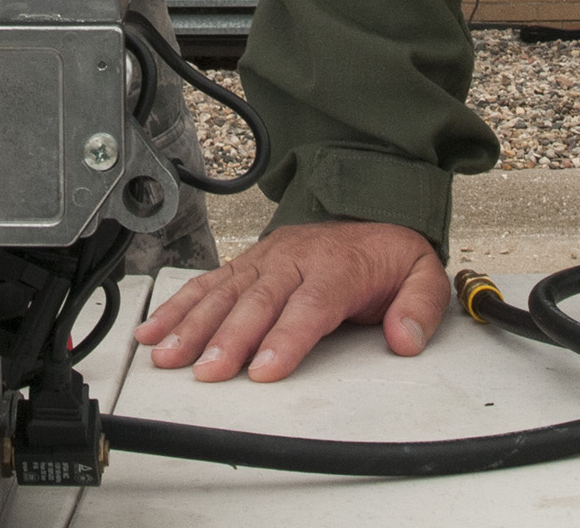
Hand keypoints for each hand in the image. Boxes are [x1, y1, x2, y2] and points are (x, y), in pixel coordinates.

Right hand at [132, 221, 449, 382]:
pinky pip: (210, 283)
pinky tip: (156, 329)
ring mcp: (267, 259)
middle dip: (230, 339)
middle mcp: (295, 259)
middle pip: (259, 301)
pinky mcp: (248, 263)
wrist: (370, 208)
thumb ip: (419, 309)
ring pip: (225, 292)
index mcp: (338, 266)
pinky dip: (179, 306)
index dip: (286, 338)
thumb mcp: (423, 275)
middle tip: (209, 371)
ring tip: (168, 355)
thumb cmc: (389, 252)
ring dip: (194, 325)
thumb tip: (405, 339)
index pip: (310, 305)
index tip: (265, 369)